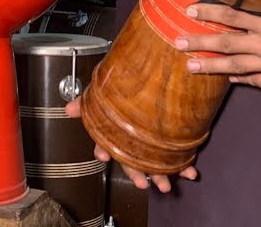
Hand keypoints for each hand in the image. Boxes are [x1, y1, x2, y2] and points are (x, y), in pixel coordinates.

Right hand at [64, 96, 197, 192]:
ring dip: (161, 175)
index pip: (106, 142)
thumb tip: (69, 109)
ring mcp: (152, 142)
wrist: (154, 75)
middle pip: (132, 160)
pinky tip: (190, 171)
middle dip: (137, 173)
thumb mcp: (106, 91)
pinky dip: (185, 165)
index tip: (102, 155)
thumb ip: (88, 101)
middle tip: (142, 183)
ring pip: (155, 163)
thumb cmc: (124, 89)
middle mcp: (134, 140)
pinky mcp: (170, 141)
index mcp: (117, 132)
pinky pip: (178, 156)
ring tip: (166, 185)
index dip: (103, 150)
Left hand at [177, 3, 260, 87]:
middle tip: (177, 42)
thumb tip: (244, 11)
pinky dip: (241, 78)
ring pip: (234, 67)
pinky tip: (227, 78)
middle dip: (200, 43)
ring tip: (190, 66)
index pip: (232, 16)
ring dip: (211, 66)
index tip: (189, 10)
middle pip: (226, 44)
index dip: (209, 13)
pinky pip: (255, 81)